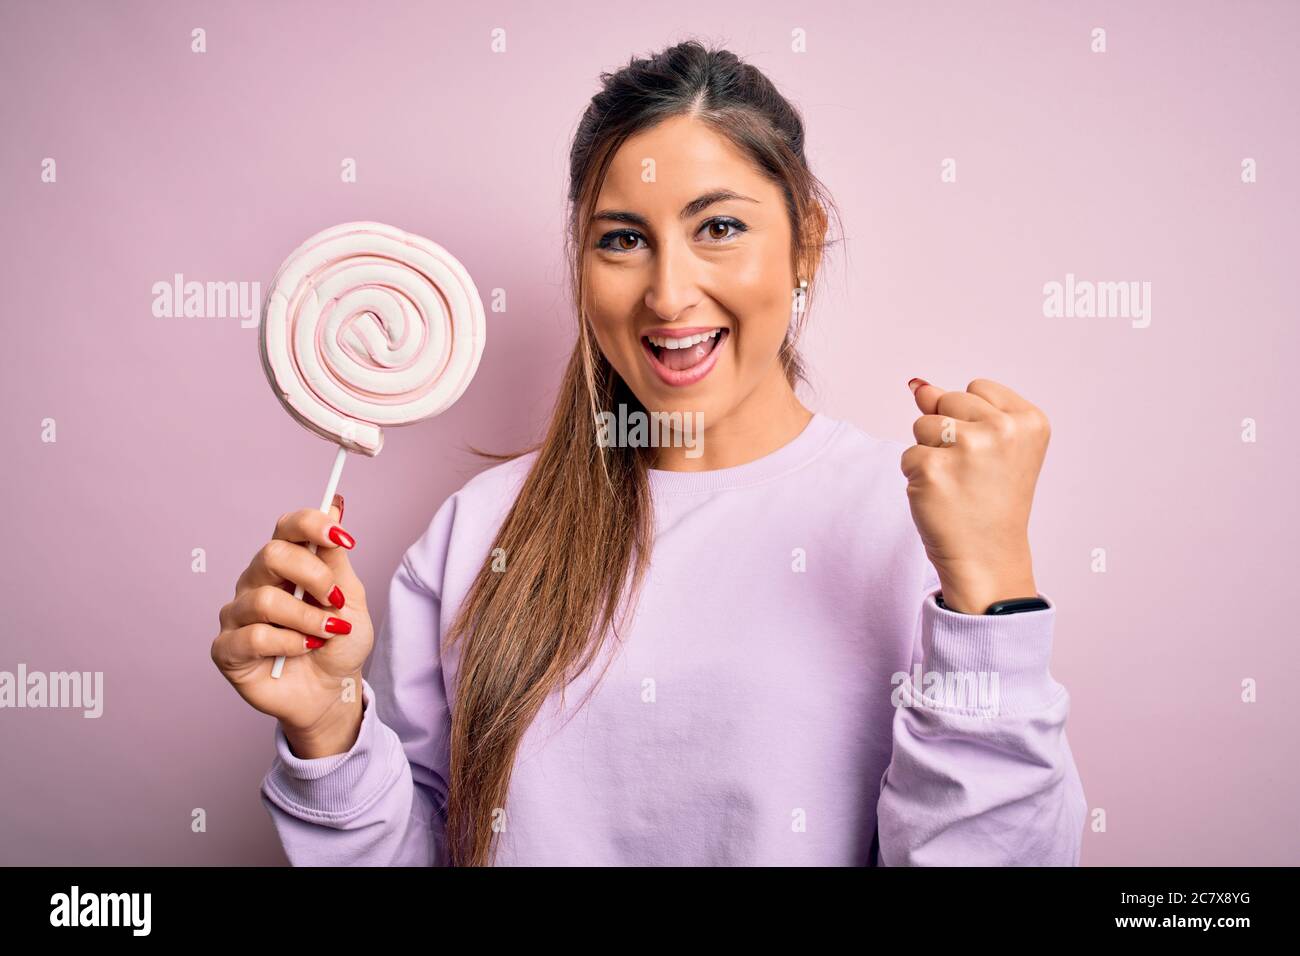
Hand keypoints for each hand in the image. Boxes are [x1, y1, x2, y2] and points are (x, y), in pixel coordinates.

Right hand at [211, 497, 374, 755]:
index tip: (343, 536)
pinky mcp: (227, 649)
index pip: (288, 528)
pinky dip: (288, 643)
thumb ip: (335, 557)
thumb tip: (335, 505)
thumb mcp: (348, 598)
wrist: (333, 691)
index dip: (313, 524)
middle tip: (334, 599)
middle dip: (313, 576)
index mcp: (286, 564)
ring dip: (306, 618)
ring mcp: (238, 614)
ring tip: (326, 634)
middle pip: (273, 555)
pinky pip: (254, 636)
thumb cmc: (338, 643)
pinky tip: (303, 650)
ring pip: (265, 600)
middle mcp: (256, 582)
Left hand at [900, 378, 1050, 613]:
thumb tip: (918, 385)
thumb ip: (957, 408)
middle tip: (971, 472)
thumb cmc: (990, 501)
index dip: (971, 418)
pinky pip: (908, 455)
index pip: (976, 387)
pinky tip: (942, 496)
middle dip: (948, 432)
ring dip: (929, 452)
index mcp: (1028, 420)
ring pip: (922, 424)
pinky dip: (917, 476)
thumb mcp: (991, 446)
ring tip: (956, 482)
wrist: (987, 555)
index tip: (989, 453)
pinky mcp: (933, 468)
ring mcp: (968, 449)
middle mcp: (1003, 430)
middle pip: (946, 400)